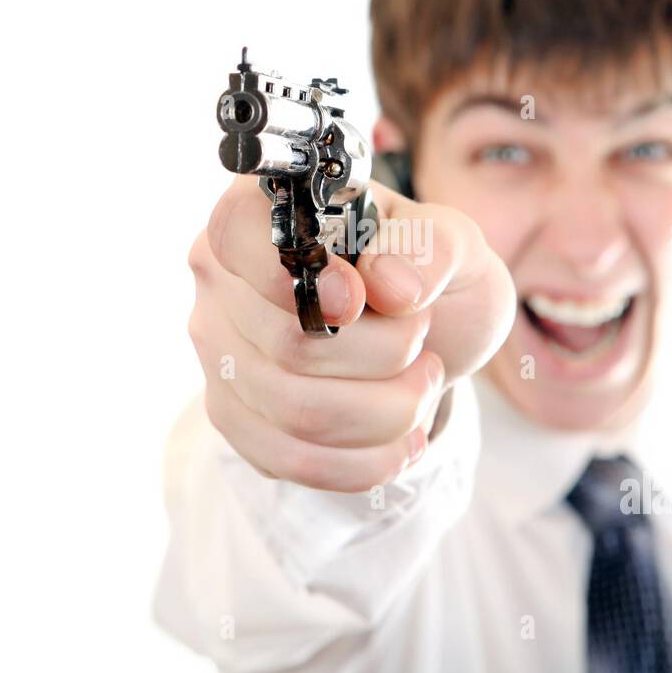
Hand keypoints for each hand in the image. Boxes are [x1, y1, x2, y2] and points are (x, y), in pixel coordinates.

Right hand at [186, 175, 514, 491]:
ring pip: (295, 412)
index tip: (362, 301)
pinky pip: (291, 459)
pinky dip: (365, 461)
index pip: (238, 234)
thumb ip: (427, 246)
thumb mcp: (451, 240)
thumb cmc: (427, 269)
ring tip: (424, 385)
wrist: (431, 328)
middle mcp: (223, 279)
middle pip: (286, 343)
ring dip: (386, 412)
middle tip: (424, 340)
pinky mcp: (236, 417)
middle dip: (383, 355)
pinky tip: (406, 442)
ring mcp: (221, 352)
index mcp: (262, 211)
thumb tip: (389, 285)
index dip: (301, 279)